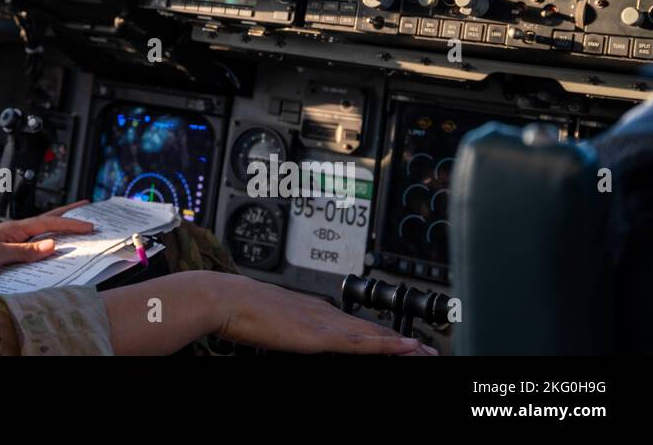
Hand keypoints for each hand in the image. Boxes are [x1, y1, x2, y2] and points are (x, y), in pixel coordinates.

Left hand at [0, 200, 95, 283]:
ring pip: (41, 235)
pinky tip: (53, 249)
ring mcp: (10, 245)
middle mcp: (13, 234)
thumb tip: (53, 245)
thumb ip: (24, 250)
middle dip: (68, 216)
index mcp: (13, 229)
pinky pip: (33, 250)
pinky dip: (47, 246)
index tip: (90, 224)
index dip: (70, 224)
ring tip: (76, 225)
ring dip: (59, 230)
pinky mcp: (7, 258)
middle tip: (88, 208)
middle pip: (46, 222)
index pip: (47, 223)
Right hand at [216, 274, 437, 354]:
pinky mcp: (320, 336)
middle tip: (426, 348)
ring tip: (426, 353)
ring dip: (401, 345)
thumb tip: (291, 331)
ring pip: (372, 335)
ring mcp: (324, 323)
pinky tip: (405, 349)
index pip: (354, 323)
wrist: (225, 299)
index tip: (399, 341)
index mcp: (312, 309)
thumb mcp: (270, 318)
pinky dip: (385, 346)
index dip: (379, 333)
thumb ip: (288, 324)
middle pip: (369, 328)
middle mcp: (324, 312)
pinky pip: (360, 343)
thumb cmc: (238, 309)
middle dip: (399, 340)